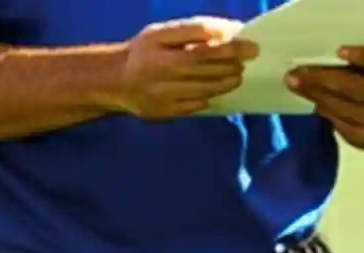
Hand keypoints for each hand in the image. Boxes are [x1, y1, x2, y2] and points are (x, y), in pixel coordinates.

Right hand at [114, 17, 258, 118]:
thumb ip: (192, 31)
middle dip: (229, 59)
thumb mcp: (162, 34)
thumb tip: (230, 32)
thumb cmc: (147, 52)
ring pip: (201, 86)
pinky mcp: (162, 111)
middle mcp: (155, 64)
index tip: (243, 36)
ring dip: (225, 80)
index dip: (220, 35)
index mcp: (155, 39)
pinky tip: (219, 90)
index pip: (194, 34)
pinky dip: (210, 96)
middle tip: (248, 57)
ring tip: (238, 75)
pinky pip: (194, 104)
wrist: (116, 81)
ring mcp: (158, 90)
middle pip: (201, 61)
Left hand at [286, 46, 363, 150]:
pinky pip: (344, 128)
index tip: (339, 50)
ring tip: (299, 86)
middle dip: (323, 79)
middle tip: (296, 73)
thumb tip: (325, 58)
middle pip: (357, 89)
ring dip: (319, 97)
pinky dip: (328, 115)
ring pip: (346, 109)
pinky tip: (317, 104)